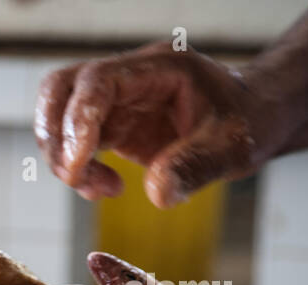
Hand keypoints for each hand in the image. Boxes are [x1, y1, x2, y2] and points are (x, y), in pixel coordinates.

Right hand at [35, 41, 281, 207]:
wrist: (253, 119)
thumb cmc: (248, 122)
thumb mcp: (233, 147)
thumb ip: (196, 167)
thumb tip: (156, 194)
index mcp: (160, 68)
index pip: (96, 81)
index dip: (77, 121)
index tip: (78, 165)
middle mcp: (129, 78)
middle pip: (59, 89)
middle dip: (55, 137)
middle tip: (74, 176)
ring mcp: (117, 101)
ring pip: (57, 118)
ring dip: (63, 159)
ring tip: (100, 189)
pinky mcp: (111, 125)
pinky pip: (72, 144)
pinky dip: (77, 171)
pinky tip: (107, 188)